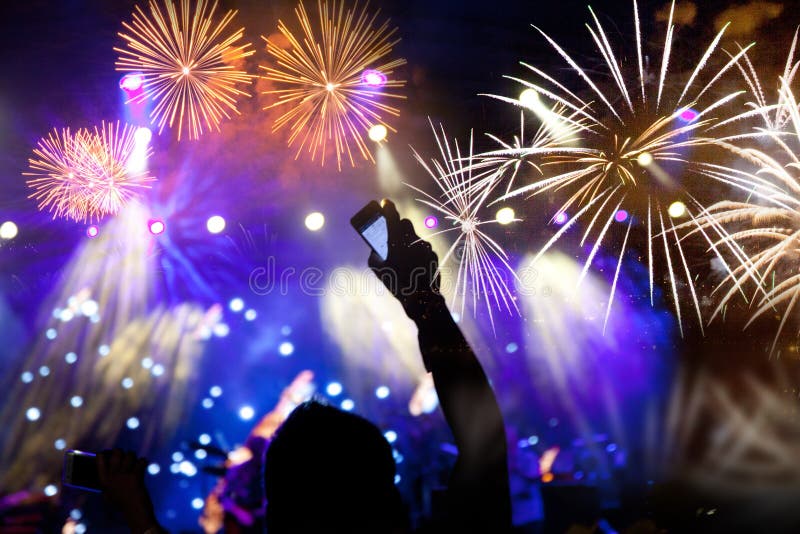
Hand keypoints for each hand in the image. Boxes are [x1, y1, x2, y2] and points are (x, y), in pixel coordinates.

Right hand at [97, 449, 160, 533]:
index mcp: (104, 480)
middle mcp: (112, 476)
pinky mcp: (135, 476)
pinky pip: (141, 461)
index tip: (108, 453)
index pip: (99, 459)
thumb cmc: (121, 503)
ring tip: (135, 461)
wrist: (134, 510)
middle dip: (121, 452)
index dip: (104, 453)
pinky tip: (143, 465)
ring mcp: (124, 475)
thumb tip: (106, 468)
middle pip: (116, 453)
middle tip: (124, 456)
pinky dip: (144, 462)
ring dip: (133, 457)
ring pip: (130, 455)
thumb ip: (106, 482)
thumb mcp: (108, 494)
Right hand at [367, 199, 443, 322]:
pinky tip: (412, 263)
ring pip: (414, 236)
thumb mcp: (377, 269)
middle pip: (404, 223)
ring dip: (408, 241)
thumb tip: (376, 247)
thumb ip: (374, 254)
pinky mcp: (432, 253)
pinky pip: (422, 248)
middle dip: (398, 225)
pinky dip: (417, 252)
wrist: (420, 298)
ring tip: (402, 253)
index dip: (387, 207)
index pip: (391, 215)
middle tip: (391, 231)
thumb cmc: (396, 282)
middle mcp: (411, 238)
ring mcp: (424, 245)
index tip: (384, 202)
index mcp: (396, 239)